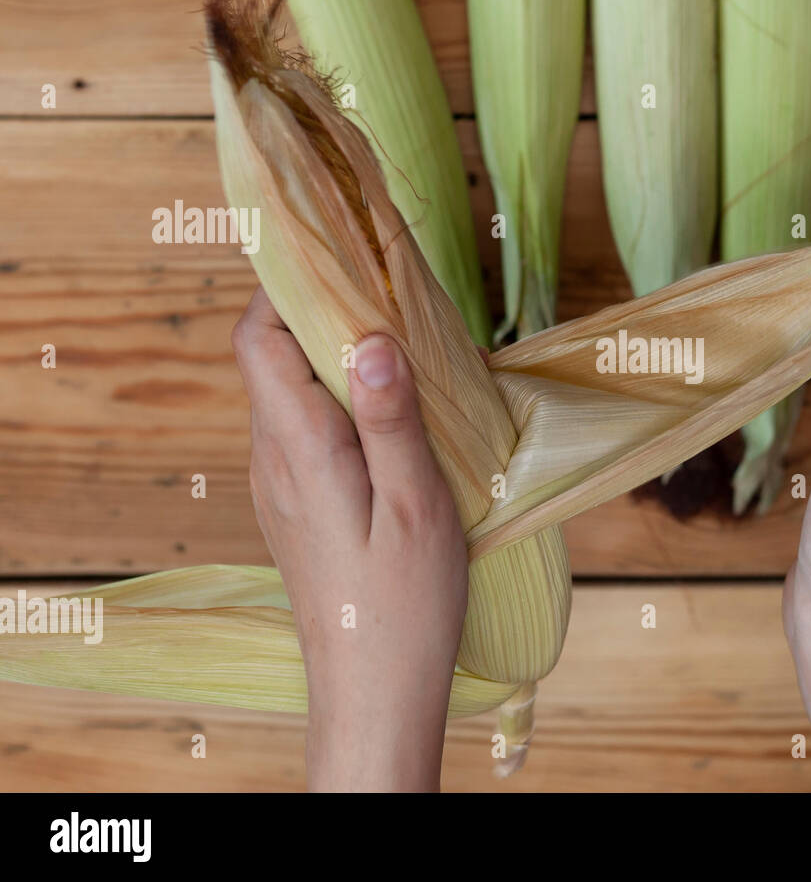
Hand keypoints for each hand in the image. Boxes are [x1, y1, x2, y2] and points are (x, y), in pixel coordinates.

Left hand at [232, 288, 467, 791]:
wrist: (373, 690)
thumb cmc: (403, 604)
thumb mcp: (415, 505)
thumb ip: (391, 419)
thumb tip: (370, 335)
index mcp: (299, 449)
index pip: (258, 338)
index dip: (289, 285)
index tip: (346, 257)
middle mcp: (274, 459)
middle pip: (272, 356)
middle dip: (324, 313)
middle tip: (394, 298)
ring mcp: (280, 485)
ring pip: (291, 392)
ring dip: (337, 359)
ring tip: (405, 353)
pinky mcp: (297, 507)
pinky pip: (305, 429)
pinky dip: (341, 402)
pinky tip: (395, 419)